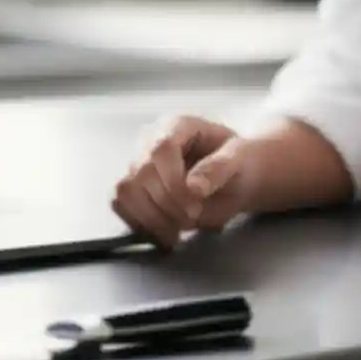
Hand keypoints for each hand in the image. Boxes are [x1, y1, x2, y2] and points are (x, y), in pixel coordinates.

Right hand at [112, 116, 256, 249]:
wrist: (233, 176)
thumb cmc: (238, 162)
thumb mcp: (240, 160)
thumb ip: (218, 169)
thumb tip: (194, 187)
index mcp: (178, 126)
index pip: (160, 149)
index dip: (172, 181)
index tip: (194, 205)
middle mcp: (150, 140)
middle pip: (140, 172)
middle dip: (166, 205)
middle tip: (192, 219)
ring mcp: (138, 162)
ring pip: (125, 190)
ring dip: (149, 218)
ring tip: (176, 233)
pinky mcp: (132, 185)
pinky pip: (121, 205)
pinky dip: (139, 224)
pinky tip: (163, 233)